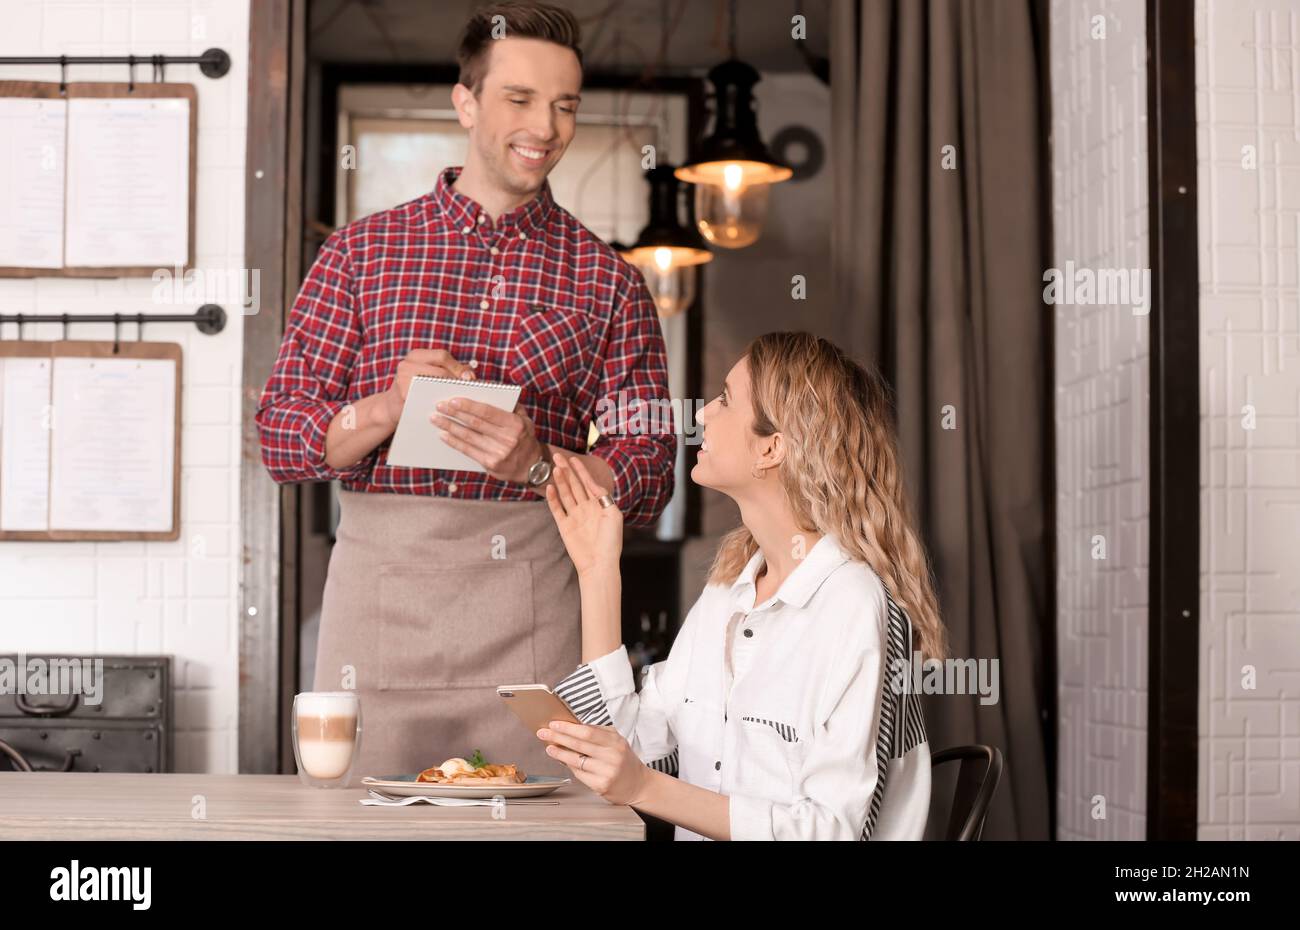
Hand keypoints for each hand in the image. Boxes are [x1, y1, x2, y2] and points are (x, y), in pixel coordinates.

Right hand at [382, 349, 474, 427]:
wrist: (390, 407)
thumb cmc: (416, 390)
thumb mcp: (429, 375)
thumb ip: (449, 370)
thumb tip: (470, 374)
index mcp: (416, 355)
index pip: (442, 356)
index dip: (458, 367)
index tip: (469, 378)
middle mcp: (407, 363)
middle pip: (441, 370)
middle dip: (456, 381)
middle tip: (467, 391)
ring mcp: (403, 377)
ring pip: (435, 383)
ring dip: (449, 391)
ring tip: (458, 398)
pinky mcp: (403, 393)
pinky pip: (427, 396)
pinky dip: (438, 401)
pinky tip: (446, 407)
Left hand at [430, 397, 543, 483]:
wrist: (531, 467)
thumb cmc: (524, 438)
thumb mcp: (524, 419)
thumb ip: (510, 405)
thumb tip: (489, 389)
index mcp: (515, 424)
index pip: (488, 412)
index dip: (469, 406)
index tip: (453, 399)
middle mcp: (507, 439)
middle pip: (475, 423)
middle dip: (454, 413)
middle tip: (439, 406)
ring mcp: (498, 453)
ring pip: (468, 437)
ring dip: (449, 427)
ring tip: (436, 419)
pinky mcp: (490, 464)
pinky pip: (468, 450)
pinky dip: (453, 442)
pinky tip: (443, 435)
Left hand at [536, 719, 650, 806]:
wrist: (638, 785)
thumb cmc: (623, 760)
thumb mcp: (616, 741)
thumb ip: (597, 733)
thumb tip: (571, 728)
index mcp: (616, 741)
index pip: (588, 732)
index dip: (569, 728)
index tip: (554, 724)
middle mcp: (612, 756)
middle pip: (579, 744)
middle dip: (558, 737)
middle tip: (543, 732)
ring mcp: (607, 772)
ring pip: (576, 761)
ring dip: (559, 753)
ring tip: (549, 747)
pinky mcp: (601, 786)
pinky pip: (580, 774)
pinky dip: (569, 766)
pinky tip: (562, 761)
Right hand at [544, 453, 622, 574]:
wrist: (600, 563)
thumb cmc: (611, 541)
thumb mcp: (613, 514)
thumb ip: (603, 496)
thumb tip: (592, 484)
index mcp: (599, 505)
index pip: (588, 483)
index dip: (581, 470)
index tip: (573, 458)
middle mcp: (586, 509)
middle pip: (574, 485)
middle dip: (567, 470)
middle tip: (557, 456)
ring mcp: (574, 517)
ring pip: (565, 494)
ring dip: (560, 481)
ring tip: (555, 468)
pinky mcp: (564, 526)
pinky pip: (557, 509)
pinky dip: (552, 498)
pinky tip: (549, 488)